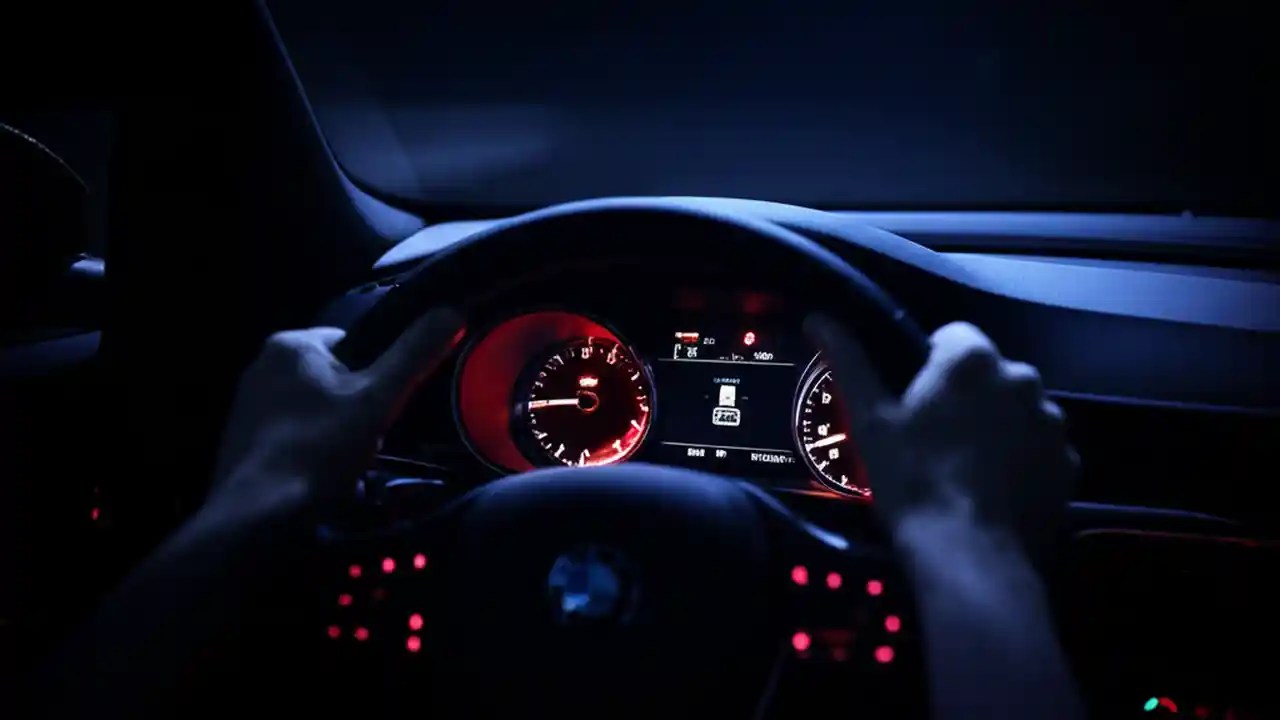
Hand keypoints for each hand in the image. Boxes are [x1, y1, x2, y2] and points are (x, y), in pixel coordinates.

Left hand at [208, 308, 464, 519]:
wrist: (256, 514)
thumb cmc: (319, 447)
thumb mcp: (378, 399)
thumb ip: (414, 354)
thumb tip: (451, 311)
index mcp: (291, 343)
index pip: (353, 344)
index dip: (379, 376)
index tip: (385, 407)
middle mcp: (261, 364)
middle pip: (334, 380)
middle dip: (356, 410)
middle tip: (367, 441)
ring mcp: (247, 404)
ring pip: (314, 410)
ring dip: (335, 433)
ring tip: (345, 465)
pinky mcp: (240, 439)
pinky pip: (292, 435)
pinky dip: (310, 452)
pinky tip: (319, 478)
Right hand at [805, 317, 1076, 552]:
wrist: (968, 555)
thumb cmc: (911, 479)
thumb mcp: (869, 419)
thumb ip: (848, 360)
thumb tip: (819, 318)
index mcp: (972, 360)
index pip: (953, 336)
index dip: (929, 365)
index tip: (912, 401)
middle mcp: (1022, 378)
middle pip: (988, 373)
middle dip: (966, 396)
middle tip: (932, 437)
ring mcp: (1050, 421)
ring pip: (1016, 409)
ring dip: (996, 425)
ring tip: (964, 468)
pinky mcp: (1067, 462)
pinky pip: (1038, 447)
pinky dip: (1020, 458)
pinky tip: (992, 488)